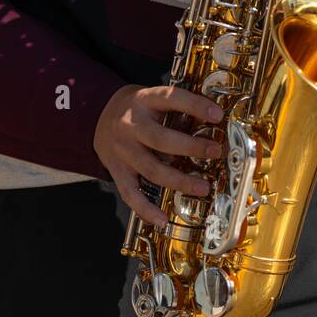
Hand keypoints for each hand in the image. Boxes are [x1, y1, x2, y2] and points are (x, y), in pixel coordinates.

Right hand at [94, 83, 224, 225]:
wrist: (99, 116)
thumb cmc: (138, 108)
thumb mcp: (153, 97)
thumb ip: (177, 107)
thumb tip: (214, 120)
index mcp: (144, 100)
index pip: (170, 98)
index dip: (194, 105)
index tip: (217, 115)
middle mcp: (131, 125)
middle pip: (161, 139)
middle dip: (191, 147)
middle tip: (215, 152)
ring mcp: (123, 150)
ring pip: (152, 169)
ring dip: (180, 181)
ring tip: (204, 187)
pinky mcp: (117, 171)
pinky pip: (131, 194)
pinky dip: (146, 209)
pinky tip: (163, 219)